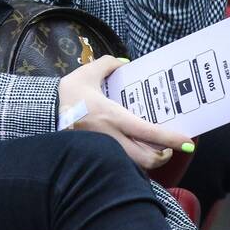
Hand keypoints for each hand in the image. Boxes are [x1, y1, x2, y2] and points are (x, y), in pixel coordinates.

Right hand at [58, 55, 193, 172]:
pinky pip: (120, 165)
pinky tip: (134, 150)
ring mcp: (102, 152)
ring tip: (154, 149)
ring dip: (148, 161)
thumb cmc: (66, 94)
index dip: (172, 139)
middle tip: (169, 147)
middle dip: (164, 156)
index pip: (150, 132)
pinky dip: (132, 162)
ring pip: (134, 166)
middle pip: (147, 159)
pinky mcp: (95, 157)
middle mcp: (110, 138)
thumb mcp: (87, 73)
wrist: (40, 113)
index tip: (189, 141)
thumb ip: (109, 64)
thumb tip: (125, 62)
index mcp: (112, 117)